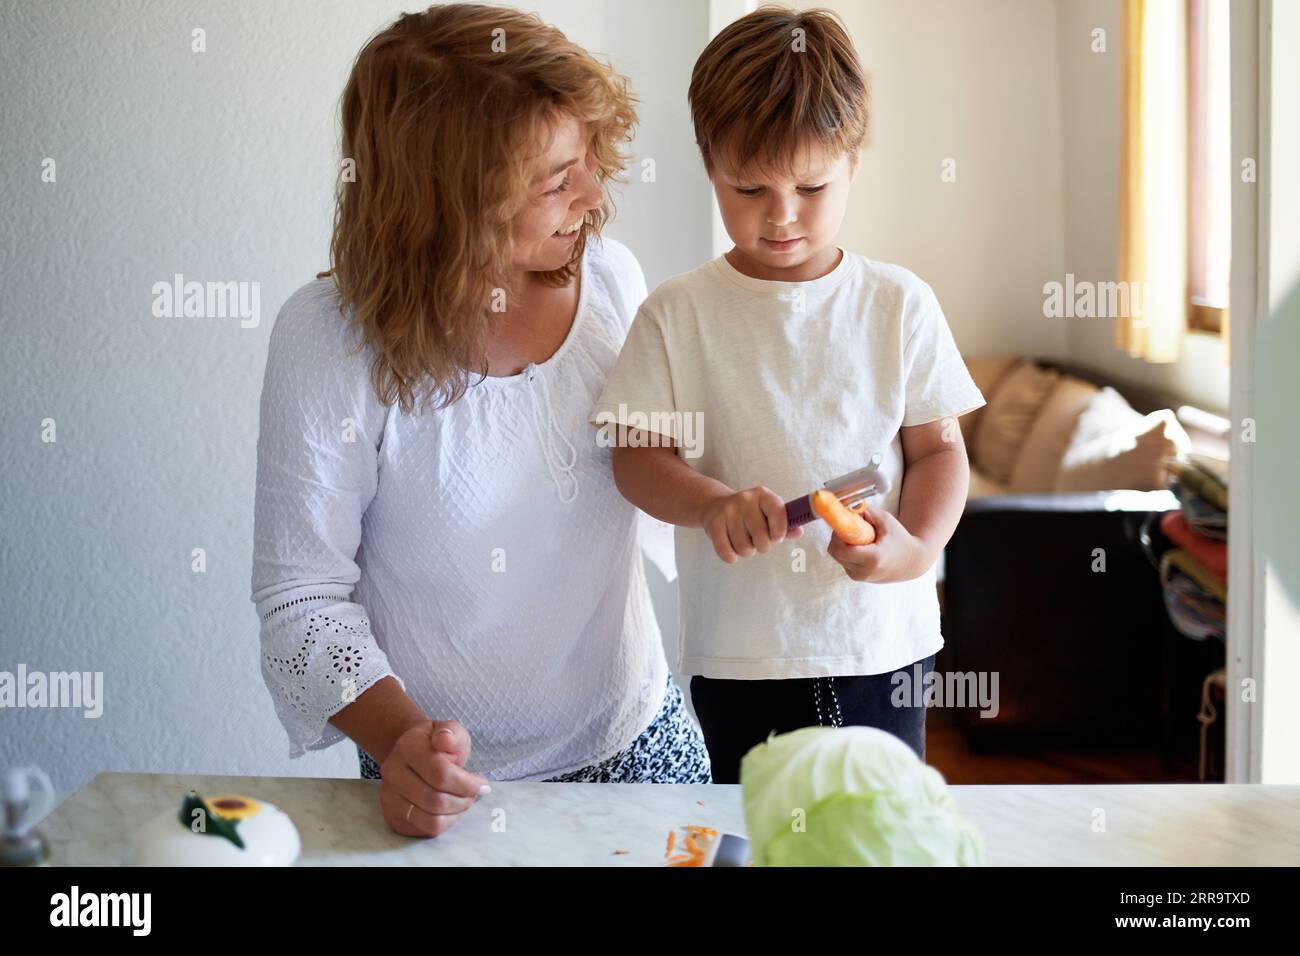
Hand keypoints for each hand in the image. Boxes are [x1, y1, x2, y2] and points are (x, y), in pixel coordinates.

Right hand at [379, 720, 488, 837]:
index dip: (466, 783)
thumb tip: (444, 739)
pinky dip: (445, 823)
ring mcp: (389, 797)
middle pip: (436, 800)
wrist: (411, 754)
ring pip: (431, 820)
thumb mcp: (449, 730)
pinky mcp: (392, 817)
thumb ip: (451, 733)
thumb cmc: (436, 744)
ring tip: (463, 801)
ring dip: (456, 814)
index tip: (482, 784)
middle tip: (474, 794)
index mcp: (407, 748)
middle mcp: (392, 773)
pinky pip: (426, 830)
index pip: (440, 774)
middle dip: (464, 800)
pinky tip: (450, 809)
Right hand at [698, 486, 801, 563]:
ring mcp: (728, 512)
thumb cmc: (749, 513)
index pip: (777, 512)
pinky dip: (732, 556)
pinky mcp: (713, 524)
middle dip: (763, 546)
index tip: (778, 538)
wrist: (715, 506)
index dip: (780, 530)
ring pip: (744, 548)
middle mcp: (745, 500)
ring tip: (743, 540)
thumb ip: (785, 523)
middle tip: (758, 540)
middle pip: (762, 537)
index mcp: (763, 495)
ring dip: (747, 551)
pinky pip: (727, 552)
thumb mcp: (768, 511)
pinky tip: (732, 548)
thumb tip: (799, 531)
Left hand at [825, 501, 931, 582]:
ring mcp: (860, 577)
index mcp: (873, 558)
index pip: (841, 548)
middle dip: (839, 537)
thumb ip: (867, 512)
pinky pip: (842, 560)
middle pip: (835, 552)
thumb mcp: (886, 521)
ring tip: (861, 539)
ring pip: (836, 556)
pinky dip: (846, 551)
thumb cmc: (900, 540)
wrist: (911, 562)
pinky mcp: (857, 577)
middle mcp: (864, 571)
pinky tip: (861, 547)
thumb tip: (847, 507)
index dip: (838, 533)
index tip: (845, 523)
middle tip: (852, 528)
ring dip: (842, 544)